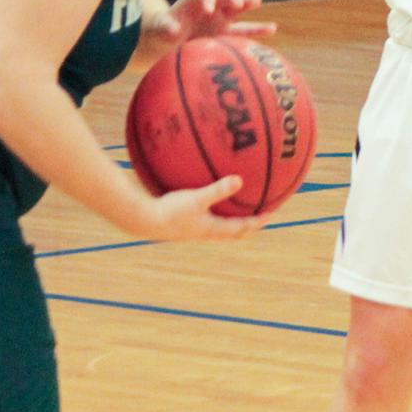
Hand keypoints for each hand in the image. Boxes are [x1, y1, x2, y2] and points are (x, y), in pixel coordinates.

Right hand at [140, 176, 264, 241]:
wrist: (142, 222)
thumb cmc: (170, 211)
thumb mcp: (197, 198)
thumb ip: (218, 189)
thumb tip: (240, 179)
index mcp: (212, 229)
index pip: (240, 228)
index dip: (256, 222)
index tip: (270, 214)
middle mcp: (204, 232)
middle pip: (231, 231)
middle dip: (246, 224)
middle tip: (257, 215)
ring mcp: (192, 230)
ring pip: (216, 227)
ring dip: (228, 220)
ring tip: (234, 208)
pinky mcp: (180, 224)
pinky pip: (201, 218)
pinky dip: (210, 211)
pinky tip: (202, 197)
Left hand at [146, 0, 275, 44]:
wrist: (169, 42)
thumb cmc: (163, 31)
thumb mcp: (159, 29)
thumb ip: (165, 27)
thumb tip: (171, 29)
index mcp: (193, 3)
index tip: (208, 7)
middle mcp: (210, 7)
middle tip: (236, 2)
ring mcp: (221, 20)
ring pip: (237, 9)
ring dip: (246, 4)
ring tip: (256, 0)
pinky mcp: (227, 35)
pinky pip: (245, 31)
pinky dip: (258, 30)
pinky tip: (272, 28)